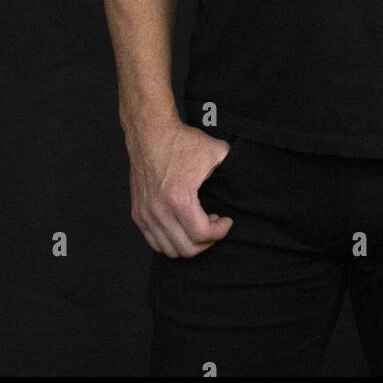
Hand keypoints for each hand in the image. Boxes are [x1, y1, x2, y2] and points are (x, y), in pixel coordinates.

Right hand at [126, 117, 233, 257]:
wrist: (150, 132)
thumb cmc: (181, 142)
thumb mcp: (215, 151)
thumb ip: (232, 166)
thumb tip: (244, 175)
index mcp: (179, 199)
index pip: (202, 235)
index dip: (220, 232)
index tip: (227, 220)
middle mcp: (159, 211)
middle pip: (187, 249)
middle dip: (207, 241)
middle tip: (215, 225)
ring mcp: (146, 214)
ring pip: (170, 250)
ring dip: (189, 243)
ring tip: (199, 224)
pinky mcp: (138, 213)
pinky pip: (155, 242)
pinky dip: (171, 241)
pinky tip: (182, 225)